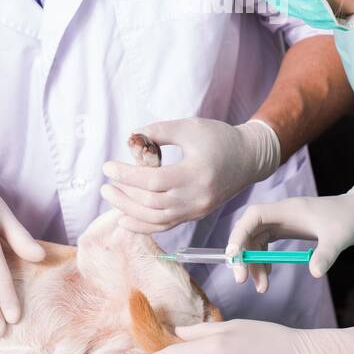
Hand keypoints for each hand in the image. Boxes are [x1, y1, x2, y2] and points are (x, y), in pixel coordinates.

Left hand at [100, 118, 280, 233]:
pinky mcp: (196, 214)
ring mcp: (197, 209)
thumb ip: (159, 131)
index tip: (108, 167)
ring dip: (130, 212)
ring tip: (111, 199)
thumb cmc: (219, 138)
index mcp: (196, 173)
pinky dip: (144, 226)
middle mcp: (197, 197)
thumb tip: (131, 137)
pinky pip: (167, 225)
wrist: (249, 158)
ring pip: (157, 218)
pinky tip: (125, 221)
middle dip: (124, 195)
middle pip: (152, 203)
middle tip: (105, 185)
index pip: (153, 181)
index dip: (127, 175)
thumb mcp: (189, 127)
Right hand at [226, 167, 353, 291]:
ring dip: (253, 262)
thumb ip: (325, 255)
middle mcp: (281, 213)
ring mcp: (284, 221)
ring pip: (257, 240)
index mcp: (288, 210)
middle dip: (243, 254)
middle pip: (249, 230)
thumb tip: (314, 273)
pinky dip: (263, 259)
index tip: (234, 258)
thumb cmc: (351, 218)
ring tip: (261, 287)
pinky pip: (267, 243)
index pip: (253, 217)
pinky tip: (267, 275)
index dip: (238, 235)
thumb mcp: (339, 238)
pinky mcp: (289, 228)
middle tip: (242, 280)